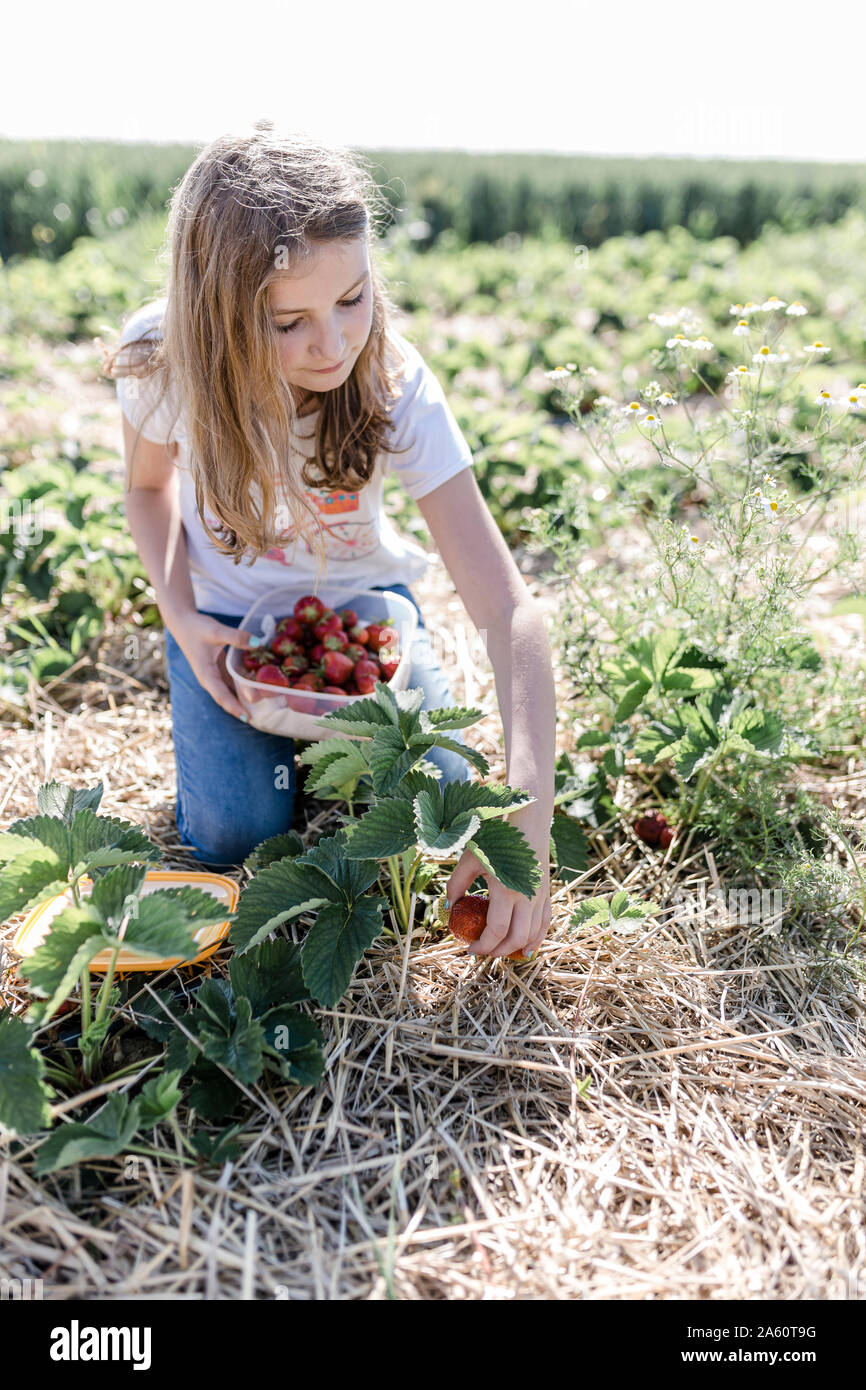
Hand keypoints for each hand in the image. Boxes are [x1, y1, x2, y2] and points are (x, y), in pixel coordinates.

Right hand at [167, 609, 255, 720]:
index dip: (234, 707)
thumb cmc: (197, 628)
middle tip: (265, 709)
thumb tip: (258, 643)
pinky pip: (233, 680)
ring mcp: (215, 675)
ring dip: (245, 696)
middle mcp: (211, 679)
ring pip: (232, 690)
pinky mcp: (220, 669)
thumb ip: (236, 637)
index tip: (247, 718)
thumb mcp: (216, 631)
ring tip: (266, 701)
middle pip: (228, 697)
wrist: (183, 622)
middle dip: (244, 705)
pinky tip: (259, 683)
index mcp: (206, 675)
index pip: (221, 696)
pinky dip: (244, 683)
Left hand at [444, 801, 552, 959]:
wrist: (528, 822)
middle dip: (499, 951)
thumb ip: (456, 884)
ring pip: (533, 933)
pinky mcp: (546, 892)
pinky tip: (526, 948)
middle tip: (484, 952)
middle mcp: (526, 895)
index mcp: (506, 889)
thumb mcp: (471, 859)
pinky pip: (544, 922)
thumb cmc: (496, 838)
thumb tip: (449, 907)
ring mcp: (539, 895)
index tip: (470, 949)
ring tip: (502, 952)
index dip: (483, 945)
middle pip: (517, 937)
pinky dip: (536, 938)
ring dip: (517, 948)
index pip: (497, 930)